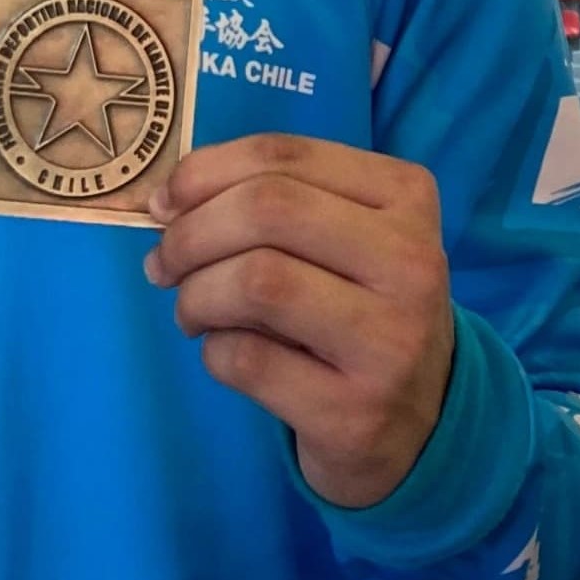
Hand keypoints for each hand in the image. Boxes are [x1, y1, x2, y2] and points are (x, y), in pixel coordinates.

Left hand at [144, 135, 453, 509]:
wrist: (417, 424)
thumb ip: (270, 200)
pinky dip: (214, 351)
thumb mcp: (339, 237)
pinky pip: (248, 359)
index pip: (284, 155)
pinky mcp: (356, 412)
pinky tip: (226, 354)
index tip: (164, 204)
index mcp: (406, 196)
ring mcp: (391, 341)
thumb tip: (167, 200)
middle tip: (163, 264)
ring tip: (190, 312)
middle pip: (267, 210)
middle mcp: (411, 260)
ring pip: (257, 281)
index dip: (204, 172)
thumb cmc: (358, 307)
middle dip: (191, 233)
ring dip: (196, 294)